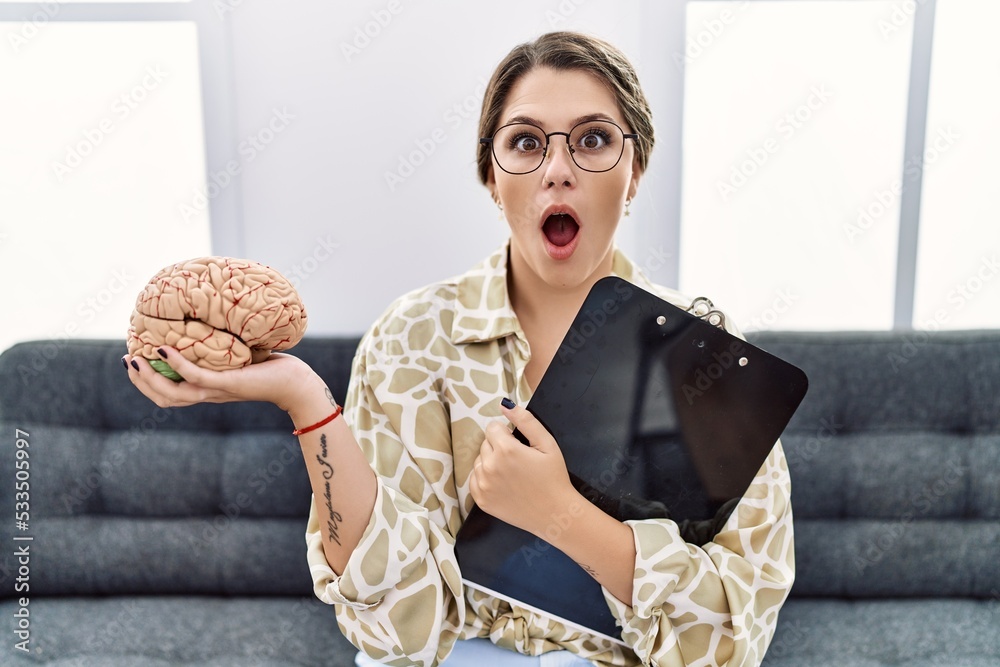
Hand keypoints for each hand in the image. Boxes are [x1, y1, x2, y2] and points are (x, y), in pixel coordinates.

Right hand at [124, 345, 323, 412]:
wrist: (295, 382)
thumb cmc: (270, 367)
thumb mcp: (237, 357)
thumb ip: (219, 350)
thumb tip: (205, 326)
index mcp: (207, 391)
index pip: (168, 395)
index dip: (146, 384)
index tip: (132, 363)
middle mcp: (208, 395)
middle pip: (163, 398)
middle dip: (140, 382)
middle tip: (127, 361)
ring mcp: (217, 391)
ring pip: (172, 393)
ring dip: (149, 378)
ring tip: (134, 359)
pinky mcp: (228, 384)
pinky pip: (195, 377)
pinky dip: (177, 364)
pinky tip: (164, 349)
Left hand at [469, 401, 576, 536]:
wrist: (554, 513)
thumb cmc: (554, 477)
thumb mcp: (547, 444)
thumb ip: (525, 420)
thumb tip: (505, 405)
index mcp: (506, 449)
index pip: (493, 428)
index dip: (507, 434)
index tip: (520, 446)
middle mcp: (490, 466)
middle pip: (485, 444)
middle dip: (499, 447)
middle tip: (518, 461)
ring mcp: (483, 485)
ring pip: (479, 461)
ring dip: (491, 462)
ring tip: (511, 473)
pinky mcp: (481, 500)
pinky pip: (475, 479)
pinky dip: (485, 479)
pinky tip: (503, 484)